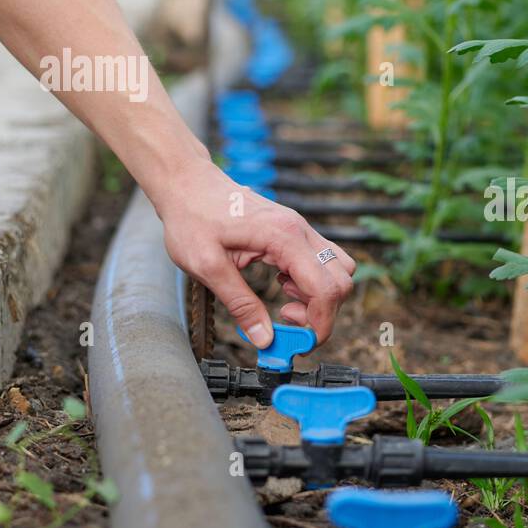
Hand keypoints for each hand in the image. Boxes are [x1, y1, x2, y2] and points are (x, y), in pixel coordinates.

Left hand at [150, 158, 355, 347]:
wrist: (186, 184)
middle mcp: (300, 230)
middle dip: (321, 311)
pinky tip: (281, 283)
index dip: (320, 323)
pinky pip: (321, 260)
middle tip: (285, 320)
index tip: (300, 344)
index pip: (326, 288)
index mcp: (284, 238)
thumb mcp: (207, 267)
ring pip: (337, 269)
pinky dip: (310, 281)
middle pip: (341, 280)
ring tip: (282, 300)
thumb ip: (240, 304)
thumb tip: (264, 339)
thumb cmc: (192, 218)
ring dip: (318, 295)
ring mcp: (300, 228)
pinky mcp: (294, 231)